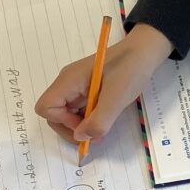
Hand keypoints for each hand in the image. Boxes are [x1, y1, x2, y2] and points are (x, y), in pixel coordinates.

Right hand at [34, 24, 171, 145]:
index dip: (62, 122)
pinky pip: (78, 108)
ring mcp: (76, 85)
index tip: (85, 124)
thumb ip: (98, 121)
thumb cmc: (130, 70)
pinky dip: (87, 118)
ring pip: (66, 112)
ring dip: (80, 125)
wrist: (144, 51)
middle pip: (53, 113)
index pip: (46, 107)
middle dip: (70, 128)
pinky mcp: (87, 88)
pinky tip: (104, 119)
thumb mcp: (116, 98)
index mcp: (69, 80)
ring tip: (101, 128)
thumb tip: (80, 137)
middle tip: (94, 134)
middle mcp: (68, 82)